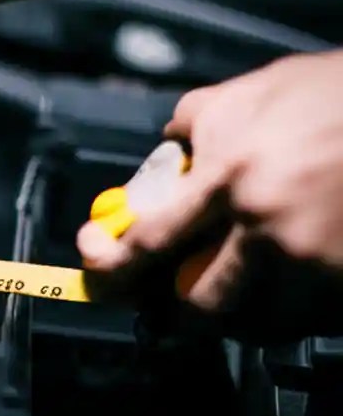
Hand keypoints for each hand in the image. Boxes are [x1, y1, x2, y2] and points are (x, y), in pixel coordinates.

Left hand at [77, 49, 342, 312]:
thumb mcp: (239, 98)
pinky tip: (282, 284)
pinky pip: (305, 318)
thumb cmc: (323, 93)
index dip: (109, 264)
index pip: (148, 242)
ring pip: (256, 322)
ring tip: (231, 288)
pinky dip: (285, 311)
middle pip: (200, 303)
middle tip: (171, 292)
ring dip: (235, 313)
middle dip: (177, 304)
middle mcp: (269, 226)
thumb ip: (189, 131)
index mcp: (230, 177)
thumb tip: (162, 162)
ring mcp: (316, 258)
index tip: (96, 262)